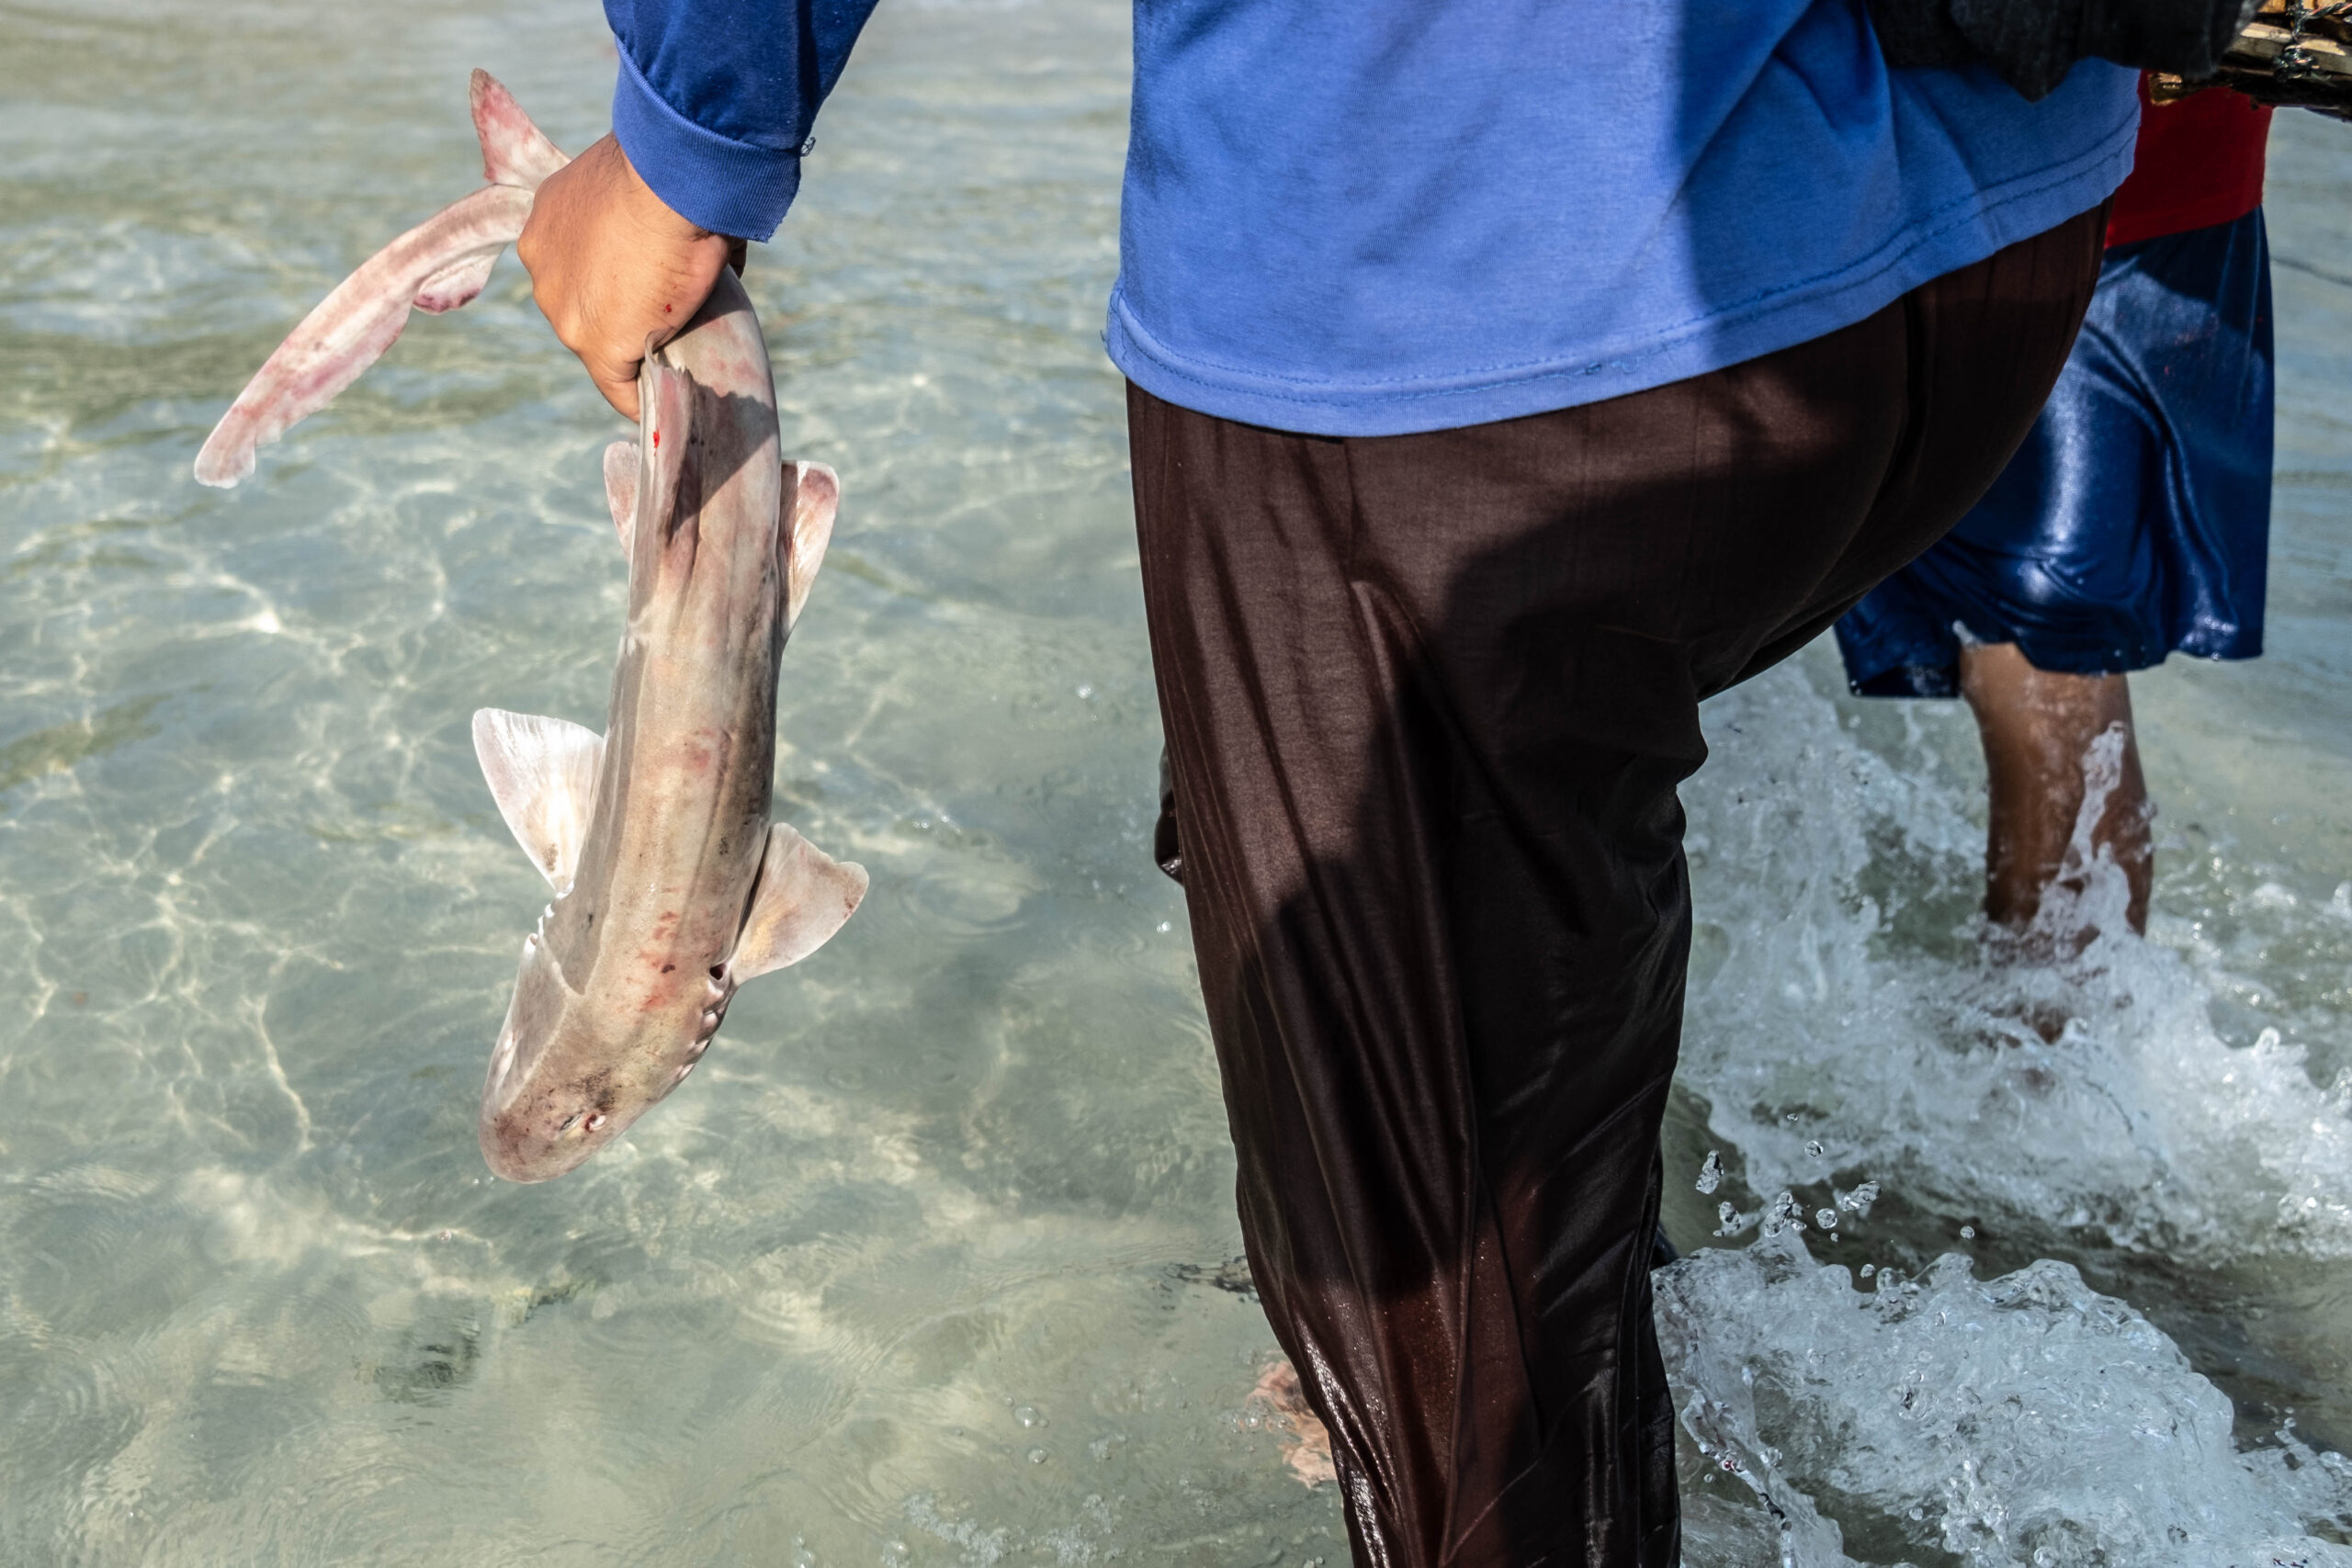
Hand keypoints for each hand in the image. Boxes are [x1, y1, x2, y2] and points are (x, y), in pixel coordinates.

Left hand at [516, 133, 740, 420]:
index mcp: (551, 219)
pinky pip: (617, 385)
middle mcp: (541, 263)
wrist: (675, 177)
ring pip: (598, 344)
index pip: (578, 267)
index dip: (614, 281)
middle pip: (582, 306)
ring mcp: (562, 307)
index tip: (646, 291)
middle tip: (666, 321)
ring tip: (675, 361)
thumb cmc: (677, 169)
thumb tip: (713, 256)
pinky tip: (665, 405)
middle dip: (620, 313)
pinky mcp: (596, 343)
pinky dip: (641, 397)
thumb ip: (663, 227)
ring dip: (633, 351)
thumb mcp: (656, 194)